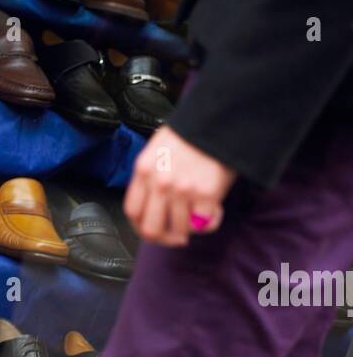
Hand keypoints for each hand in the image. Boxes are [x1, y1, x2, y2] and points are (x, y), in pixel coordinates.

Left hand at [124, 126, 235, 246]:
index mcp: (144, 169)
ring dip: (192, 227)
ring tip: (201, 213)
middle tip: (176, 238)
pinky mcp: (206, 194)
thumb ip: (151, 175)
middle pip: (151, 229)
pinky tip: (216, 209)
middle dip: (165, 239)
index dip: (142, 228)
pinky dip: (212, 222)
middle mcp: (159, 182)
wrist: (223, 118)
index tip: (154, 231)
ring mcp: (182, 190)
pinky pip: (204, 226)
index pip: (132, 212)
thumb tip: (151, 205)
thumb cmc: (194, 133)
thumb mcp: (160, 148)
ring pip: (180, 230)